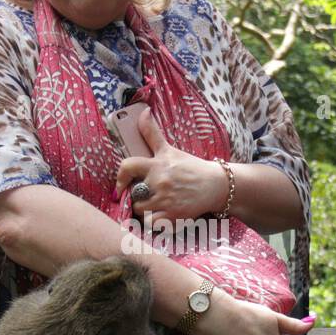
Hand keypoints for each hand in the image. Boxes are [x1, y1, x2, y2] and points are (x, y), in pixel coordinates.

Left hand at [112, 109, 228, 222]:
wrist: (216, 185)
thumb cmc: (190, 167)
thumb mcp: (170, 150)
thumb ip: (152, 133)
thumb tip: (143, 110)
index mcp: (157, 164)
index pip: (128, 166)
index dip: (119, 177)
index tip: (120, 186)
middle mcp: (160, 182)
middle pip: (133, 194)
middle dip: (138, 196)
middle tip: (148, 196)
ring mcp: (166, 200)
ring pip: (140, 210)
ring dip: (144, 210)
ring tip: (155, 206)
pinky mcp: (173, 216)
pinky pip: (151, 224)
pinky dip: (154, 222)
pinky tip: (161, 216)